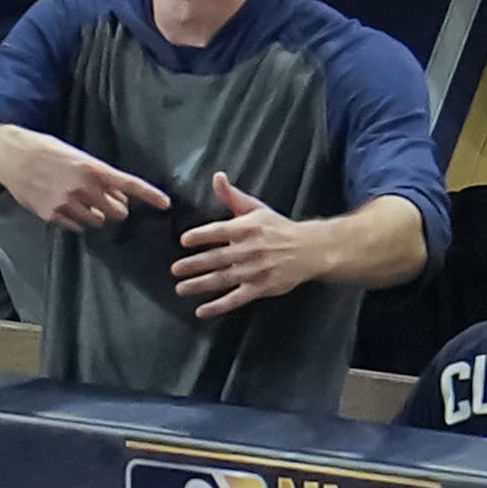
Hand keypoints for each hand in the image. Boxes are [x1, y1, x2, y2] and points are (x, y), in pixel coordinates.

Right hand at [0, 128, 169, 231]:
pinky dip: (77, 220)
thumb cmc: (46, 150)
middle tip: (105, 199)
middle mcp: (83, 187)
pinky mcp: (52, 215)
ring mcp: (67, 203)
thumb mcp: (77, 156)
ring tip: (80, 200)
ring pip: (97, 221)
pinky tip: (65, 205)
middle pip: (117, 212)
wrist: (10, 155)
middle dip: (115, 208)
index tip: (166, 204)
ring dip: (95, 214)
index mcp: (92, 168)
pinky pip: (77, 227)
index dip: (149, 195)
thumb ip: (100, 176)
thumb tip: (121, 198)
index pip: (128, 183)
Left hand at [172, 174, 322, 317]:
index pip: (220, 230)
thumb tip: (216, 177)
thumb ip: (232, 196)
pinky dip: (219, 306)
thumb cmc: (278, 228)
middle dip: (195, 264)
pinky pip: (237, 298)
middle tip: (175, 269)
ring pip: (224, 279)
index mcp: (248, 228)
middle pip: (219, 257)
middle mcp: (251, 249)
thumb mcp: (256, 209)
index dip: (202, 235)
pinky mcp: (262, 287)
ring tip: (181, 288)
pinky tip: (202, 310)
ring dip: (201, 284)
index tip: (184, 240)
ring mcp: (256, 270)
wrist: (311, 250)